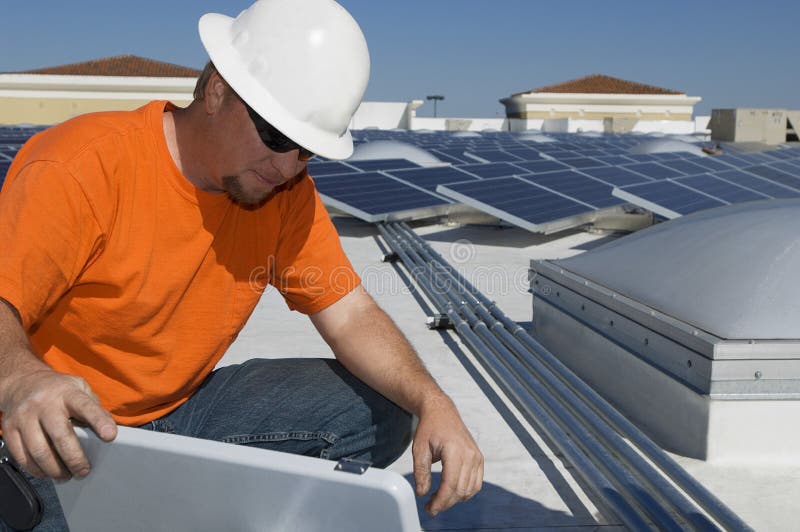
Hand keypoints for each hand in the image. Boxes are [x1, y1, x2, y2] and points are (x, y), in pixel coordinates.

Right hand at [0, 368, 116, 479]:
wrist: (23, 383)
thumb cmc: (58, 390)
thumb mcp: (80, 389)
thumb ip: (94, 408)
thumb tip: (109, 432)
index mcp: (67, 393)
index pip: (86, 407)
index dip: (99, 422)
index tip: (110, 436)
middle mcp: (44, 404)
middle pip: (60, 436)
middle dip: (75, 459)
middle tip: (83, 471)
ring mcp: (24, 417)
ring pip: (39, 451)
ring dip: (55, 470)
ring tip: (66, 475)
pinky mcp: (9, 429)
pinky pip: (22, 456)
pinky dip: (36, 470)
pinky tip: (46, 472)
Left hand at [412, 396, 482, 515]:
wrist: (442, 412)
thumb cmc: (430, 427)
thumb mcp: (419, 448)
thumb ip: (421, 472)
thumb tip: (423, 493)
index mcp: (455, 450)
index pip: (450, 484)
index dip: (440, 501)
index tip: (430, 509)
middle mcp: (470, 454)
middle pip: (461, 490)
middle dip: (446, 503)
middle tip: (431, 507)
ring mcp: (477, 456)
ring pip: (470, 489)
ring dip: (455, 499)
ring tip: (440, 499)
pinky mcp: (479, 458)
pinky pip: (477, 483)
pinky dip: (466, 492)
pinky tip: (452, 493)